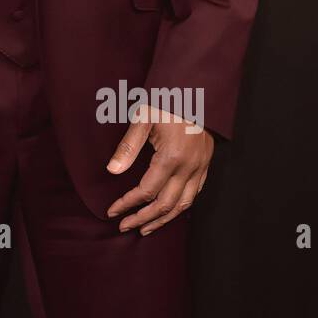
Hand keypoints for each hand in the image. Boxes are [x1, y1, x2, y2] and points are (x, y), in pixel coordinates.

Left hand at [106, 106, 213, 235]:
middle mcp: (189, 167)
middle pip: (165, 205)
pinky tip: (169, 211)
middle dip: (143, 218)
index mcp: (172, 157)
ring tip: (145, 228)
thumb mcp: (143, 118)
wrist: (196, 89)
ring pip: (183, 205)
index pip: (146, 191)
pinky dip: (181, 207)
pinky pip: (195, 194)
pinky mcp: (205, 164)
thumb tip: (112, 171)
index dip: (127, 204)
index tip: (112, 212)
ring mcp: (200, 167)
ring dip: (163, 220)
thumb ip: (128, 147)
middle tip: (125, 226)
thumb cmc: (166, 101)